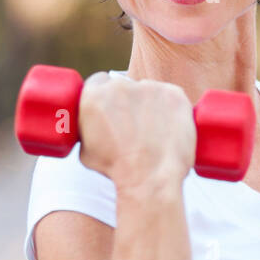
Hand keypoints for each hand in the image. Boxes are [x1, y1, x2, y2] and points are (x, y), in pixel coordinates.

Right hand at [77, 73, 196, 189]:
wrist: (150, 177)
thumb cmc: (116, 169)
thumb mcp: (85, 150)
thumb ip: (87, 128)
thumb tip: (94, 125)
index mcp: (94, 95)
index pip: (99, 82)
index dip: (107, 97)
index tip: (114, 109)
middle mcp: (120, 85)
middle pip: (125, 85)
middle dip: (129, 102)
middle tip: (136, 125)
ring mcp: (150, 87)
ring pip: (150, 91)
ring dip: (151, 105)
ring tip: (155, 132)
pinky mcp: (174, 93)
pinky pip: (171, 96)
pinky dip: (171, 109)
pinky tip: (169, 128)